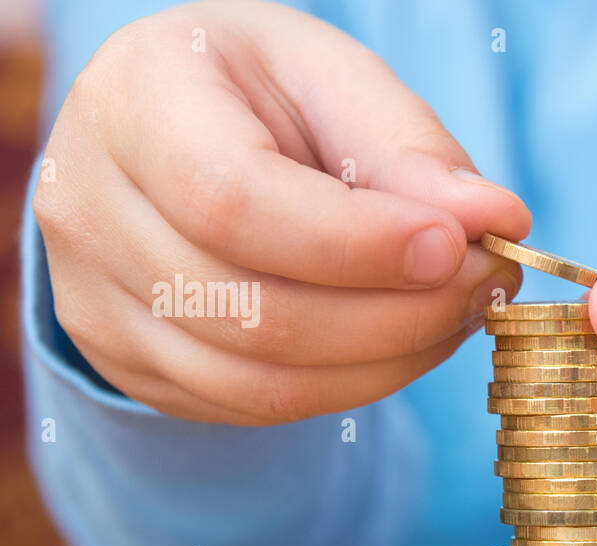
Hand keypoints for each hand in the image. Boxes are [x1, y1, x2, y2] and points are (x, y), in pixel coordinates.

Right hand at [34, 1, 528, 424]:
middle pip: (256, 311)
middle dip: (399, 313)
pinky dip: (354, 384)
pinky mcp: (135, 368)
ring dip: (391, 360)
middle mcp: (89, 215)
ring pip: (262, 381)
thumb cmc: (257, 95)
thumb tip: (494, 218)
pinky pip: (258, 407)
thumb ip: (406, 143)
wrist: (171, 142)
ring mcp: (100, 307)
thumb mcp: (328, 75)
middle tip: (487, 281)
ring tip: (458, 309)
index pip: (233, 201)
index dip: (356, 243)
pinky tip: (404, 339)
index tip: (457, 246)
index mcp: (133, 108)